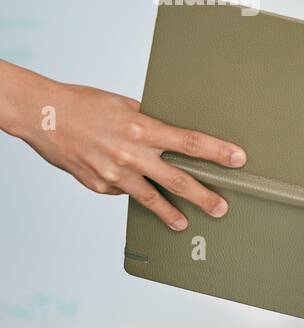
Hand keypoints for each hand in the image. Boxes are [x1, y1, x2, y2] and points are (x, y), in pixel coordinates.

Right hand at [2, 67, 245, 231]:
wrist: (42, 116)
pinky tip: (132, 186)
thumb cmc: (85, 104)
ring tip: (185, 223)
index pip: (190, 142)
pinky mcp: (99, 186)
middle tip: (222, 207)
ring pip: (151, 198)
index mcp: (142, 128)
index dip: (217, 152)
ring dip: (172, 213)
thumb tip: (174, 133)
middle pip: (178, 179)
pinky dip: (131, 189)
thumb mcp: (125, 105)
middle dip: (204, 196)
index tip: (238, 159)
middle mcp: (131, 154)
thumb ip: (151, 122)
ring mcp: (114, 174)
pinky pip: (124, 192)